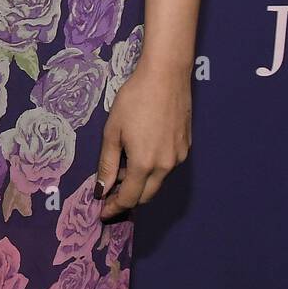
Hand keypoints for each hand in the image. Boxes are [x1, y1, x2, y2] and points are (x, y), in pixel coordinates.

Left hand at [94, 60, 191, 219]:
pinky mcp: (186, 147)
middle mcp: (166, 166)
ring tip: (122, 164)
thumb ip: (107, 163)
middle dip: (127, 197)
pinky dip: (152, 168)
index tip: (103, 211)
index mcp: (144, 164)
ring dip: (140, 181)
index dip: (115, 207)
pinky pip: (167, 166)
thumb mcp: (112, 130)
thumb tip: (101, 189)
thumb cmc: (134, 99)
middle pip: (145, 195)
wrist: (165, 76)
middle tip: (110, 191)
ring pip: (157, 181)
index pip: (130, 198)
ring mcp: (179, 157)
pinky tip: (141, 151)